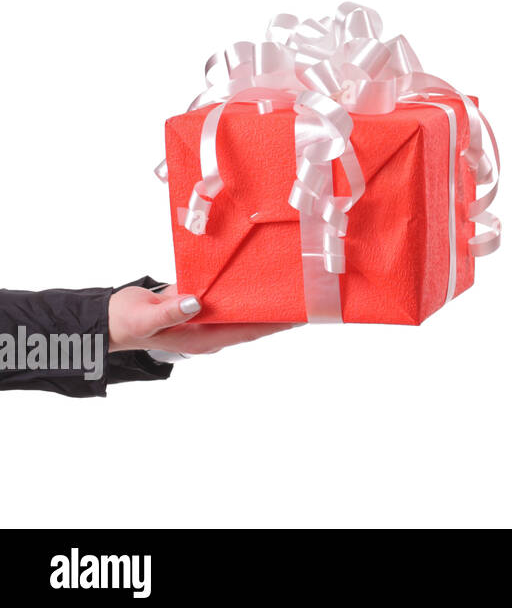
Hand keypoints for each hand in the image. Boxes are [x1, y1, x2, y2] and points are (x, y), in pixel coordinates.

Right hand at [108, 283, 298, 354]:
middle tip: (307, 290)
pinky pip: (225, 293)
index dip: (275, 323)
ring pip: (241, 305)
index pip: (248, 330)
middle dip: (277, 308)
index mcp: (202, 338)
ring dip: (261, 293)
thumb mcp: (144, 319)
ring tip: (291, 279)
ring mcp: (205, 316)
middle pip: (252, 319)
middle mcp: (210, 329)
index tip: (302, 314)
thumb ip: (169, 312)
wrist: (108, 317)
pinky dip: (241, 283)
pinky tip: (257, 269)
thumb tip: (196, 302)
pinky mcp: (198, 302)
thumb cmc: (125, 321)